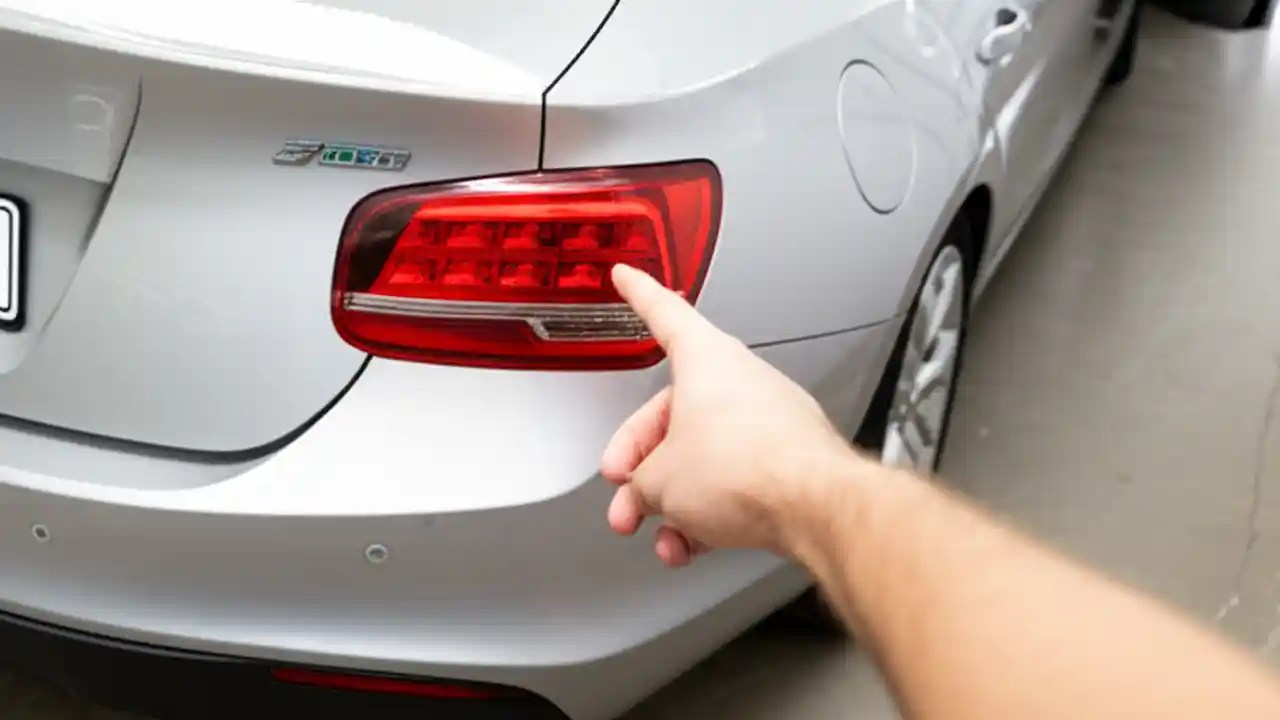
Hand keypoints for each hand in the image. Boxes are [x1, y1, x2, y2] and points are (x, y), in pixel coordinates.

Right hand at [601, 264, 858, 566]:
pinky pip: (736, 480)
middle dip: (644, 466)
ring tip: (664, 536)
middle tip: (626, 500)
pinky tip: (695, 544)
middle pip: (675, 415)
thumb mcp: (661, 480)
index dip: (639, 295)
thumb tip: (648, 494)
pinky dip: (711, 512)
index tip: (627, 278)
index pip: (664, 314)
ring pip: (705, 456)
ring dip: (676, 501)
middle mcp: (741, 383)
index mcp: (706, 360)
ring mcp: (769, 421)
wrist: (815, 507)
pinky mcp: (791, 460)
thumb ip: (641, 482)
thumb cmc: (748, 469)